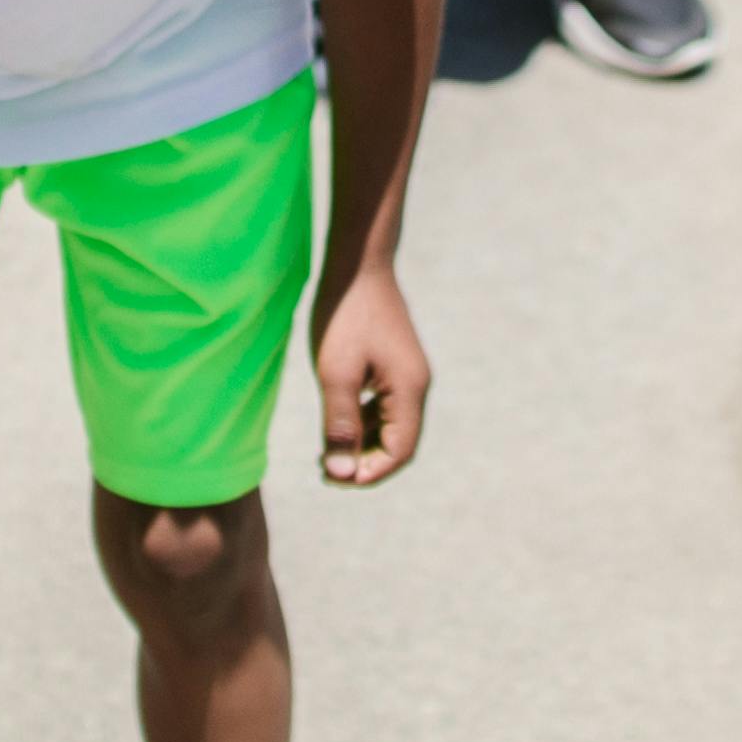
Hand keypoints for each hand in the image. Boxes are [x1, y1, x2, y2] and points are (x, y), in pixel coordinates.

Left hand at [310, 260, 429, 486]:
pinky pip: (384, 408)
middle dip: (365, 462)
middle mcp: (416, 386)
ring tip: (326, 452)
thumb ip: (339, 424)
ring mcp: (408, 375)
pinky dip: (363, 423)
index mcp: (409, 390)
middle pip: (399, 443)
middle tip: (325, 470)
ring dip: (362, 445)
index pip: (399, 452)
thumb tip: (341, 472)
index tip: (333, 477)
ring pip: (390, 427)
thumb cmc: (343, 315)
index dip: (369, 472)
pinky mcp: (395, 366)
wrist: (358, 264)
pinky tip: (336, 424)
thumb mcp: (335, 373)